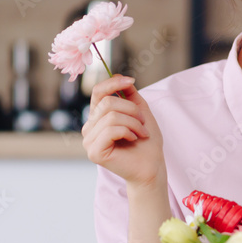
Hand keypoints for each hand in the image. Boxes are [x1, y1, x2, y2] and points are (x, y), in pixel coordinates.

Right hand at [81, 74, 165, 188]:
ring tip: (141, 133)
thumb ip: (128, 94)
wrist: (152, 166)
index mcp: (97, 117)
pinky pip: (111, 130)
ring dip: (133, 123)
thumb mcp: (140, 111)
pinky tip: (133, 139)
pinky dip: (128, 132)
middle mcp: (89, 128)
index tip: (131, 81)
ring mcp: (89, 141)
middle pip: (107, 102)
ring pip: (111, 116)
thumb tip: (119, 76)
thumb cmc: (146, 142)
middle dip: (132, 110)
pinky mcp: (94, 152)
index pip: (97, 91)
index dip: (113, 82)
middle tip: (143, 123)